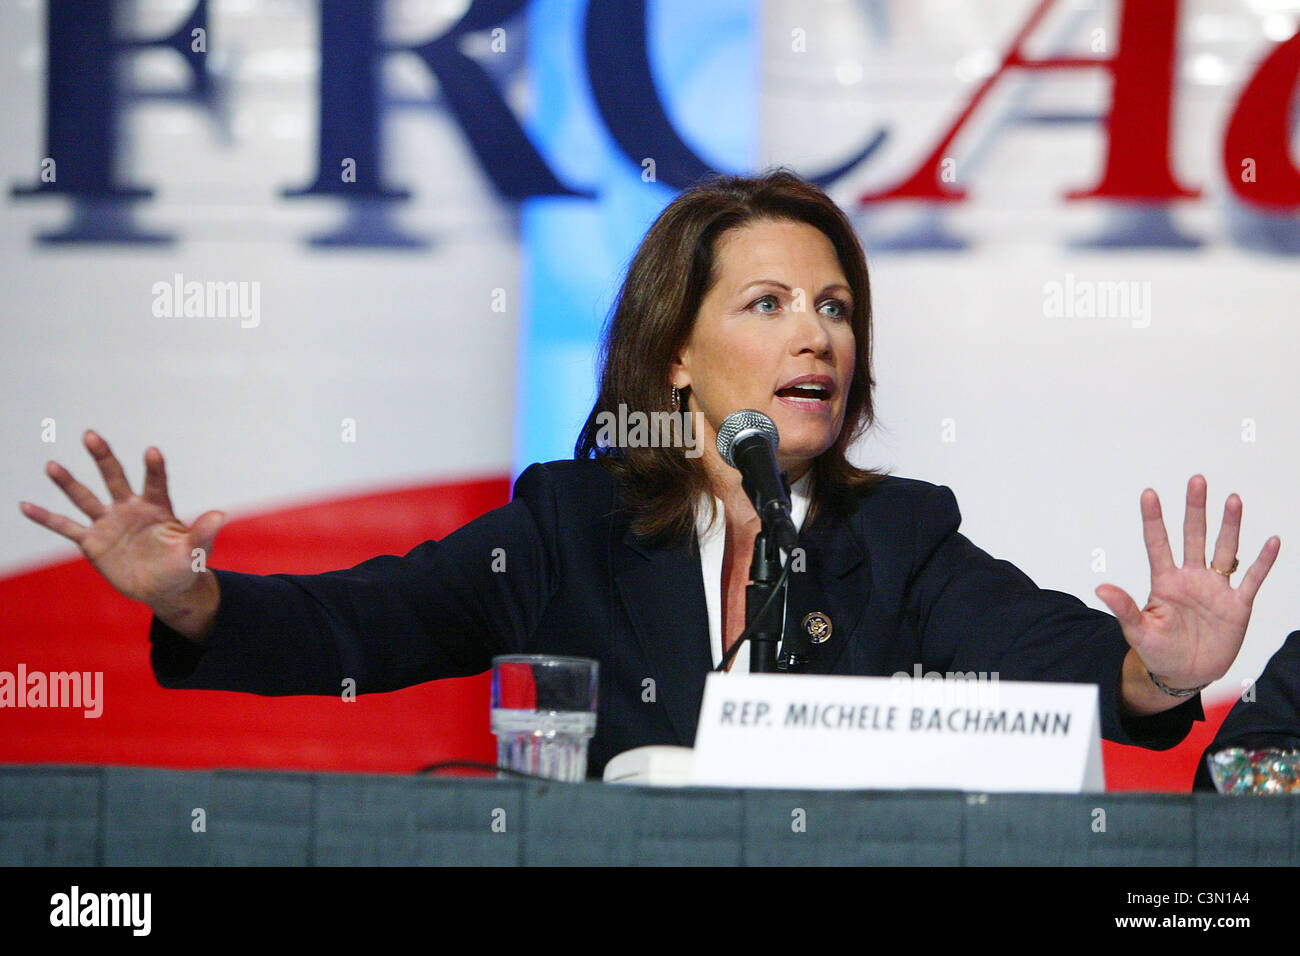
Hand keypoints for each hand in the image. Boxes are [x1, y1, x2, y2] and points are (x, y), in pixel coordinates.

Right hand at [18, 430, 225, 610]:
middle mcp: (130, 509)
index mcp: (158, 508)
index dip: (154, 469)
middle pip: (114, 478)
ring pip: (86, 498)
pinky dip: (46, 518)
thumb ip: (204, 533)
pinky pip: (66, 527)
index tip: (152, 452)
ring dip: (68, 483)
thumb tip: (220, 514)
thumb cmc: (183, 566)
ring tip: (52, 465)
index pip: (156, 483)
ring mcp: (109, 523)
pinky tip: (26, 505)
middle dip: (103, 457)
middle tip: (91, 435)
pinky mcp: (93, 542)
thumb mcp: (195, 552)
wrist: (163, 587)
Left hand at [1096, 475, 1280, 692]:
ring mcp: (1215, 589)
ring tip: (1232, 499)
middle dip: (1195, 509)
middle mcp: (1191, 578)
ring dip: (1229, 526)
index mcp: (1164, 582)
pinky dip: (1262, 561)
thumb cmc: (1158, 651)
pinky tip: (1271, 541)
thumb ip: (1124, 608)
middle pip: (1193, 536)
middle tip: (1196, 481)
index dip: (1154, 519)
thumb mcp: (1137, 631)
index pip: (1157, 544)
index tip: (1149, 494)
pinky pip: (1252, 579)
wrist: (1184, 674)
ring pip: (1224, 550)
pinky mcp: (1237, 605)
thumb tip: (1100, 589)